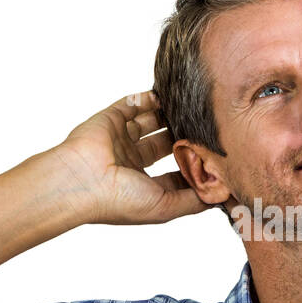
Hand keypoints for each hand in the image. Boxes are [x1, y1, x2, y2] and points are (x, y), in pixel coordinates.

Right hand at [51, 91, 211, 224]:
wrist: (81, 181)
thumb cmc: (118, 200)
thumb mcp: (165, 207)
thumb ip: (193, 201)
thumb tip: (219, 197)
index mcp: (143, 185)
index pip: (175, 172)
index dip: (194, 164)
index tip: (217, 155)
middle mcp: (132, 161)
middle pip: (165, 143)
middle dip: (184, 135)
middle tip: (207, 125)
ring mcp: (121, 139)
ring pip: (151, 122)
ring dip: (170, 114)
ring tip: (192, 106)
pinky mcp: (111, 119)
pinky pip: (132, 104)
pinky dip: (149, 99)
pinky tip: (167, 96)